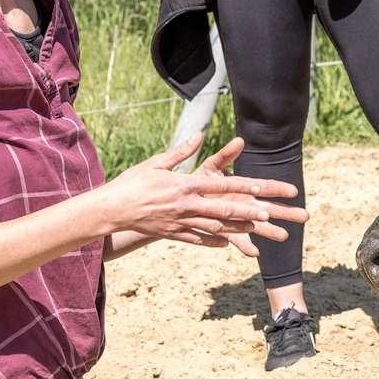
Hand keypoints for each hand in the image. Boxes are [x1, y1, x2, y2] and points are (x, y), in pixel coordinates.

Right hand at [102, 134, 304, 255]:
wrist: (111, 209)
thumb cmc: (133, 183)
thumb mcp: (156, 163)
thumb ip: (181, 151)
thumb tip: (199, 135)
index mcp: (184, 185)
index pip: (219, 185)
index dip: (242, 186)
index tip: (261, 187)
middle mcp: (185, 205)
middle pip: (222, 210)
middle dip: (246, 212)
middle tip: (267, 214)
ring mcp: (179, 222)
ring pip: (213, 227)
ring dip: (235, 228)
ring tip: (254, 229)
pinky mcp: (172, 234)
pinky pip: (197, 240)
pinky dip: (213, 241)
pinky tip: (226, 243)